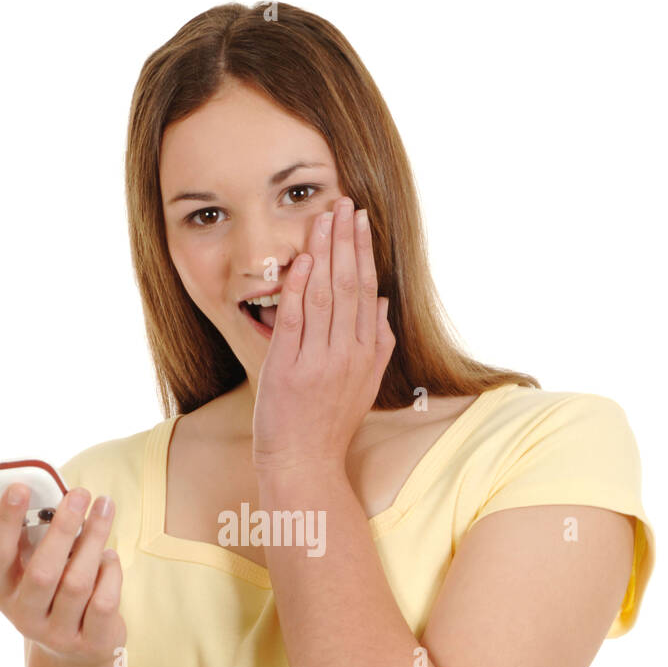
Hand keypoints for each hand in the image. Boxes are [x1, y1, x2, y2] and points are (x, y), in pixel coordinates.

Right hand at [0, 484, 125, 666]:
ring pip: (77, 583)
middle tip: (79, 493)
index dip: (6, 521)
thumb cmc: (53, 595)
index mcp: (3, 590)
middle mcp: (25, 615)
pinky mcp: (90, 643)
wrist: (76, 655)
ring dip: (94, 540)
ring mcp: (57, 634)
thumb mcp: (31, 570)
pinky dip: (110, 572)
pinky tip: (110, 556)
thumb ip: (25, 536)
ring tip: (104, 509)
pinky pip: (104, 601)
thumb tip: (18, 490)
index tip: (19, 488)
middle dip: (63, 528)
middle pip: (42, 571)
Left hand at [251, 196, 395, 472]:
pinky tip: (299, 261)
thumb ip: (377, 342)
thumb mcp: (365, 383)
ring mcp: (318, 362)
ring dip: (322, 253)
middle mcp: (347, 354)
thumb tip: (380, 301)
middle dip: (345, 240)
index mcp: (367, 353)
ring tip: (323, 219)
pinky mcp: (288, 370)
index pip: (366, 289)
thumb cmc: (329, 424)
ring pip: (323, 295)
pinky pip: (294, 320)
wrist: (304, 463)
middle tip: (343, 203)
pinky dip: (297, 288)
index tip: (359, 220)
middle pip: (349, 284)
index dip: (362, 251)